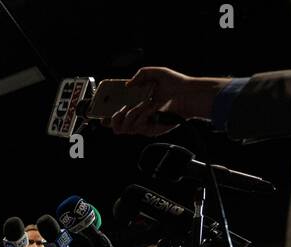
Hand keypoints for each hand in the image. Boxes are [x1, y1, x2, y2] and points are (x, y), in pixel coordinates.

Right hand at [106, 67, 230, 136]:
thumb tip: (128, 85)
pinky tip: (151, 106)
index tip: (102, 110)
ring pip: (124, 127)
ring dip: (132, 114)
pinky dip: (142, 114)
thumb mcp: (157, 72)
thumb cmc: (176, 83)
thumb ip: (141, 74)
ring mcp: (143, 123)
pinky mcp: (151, 129)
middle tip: (118, 110)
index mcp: (136, 103)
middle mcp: (138, 115)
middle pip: (115, 126)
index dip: (106, 113)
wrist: (188, 94)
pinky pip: (138, 126)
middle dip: (113, 118)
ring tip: (144, 103)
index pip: (115, 112)